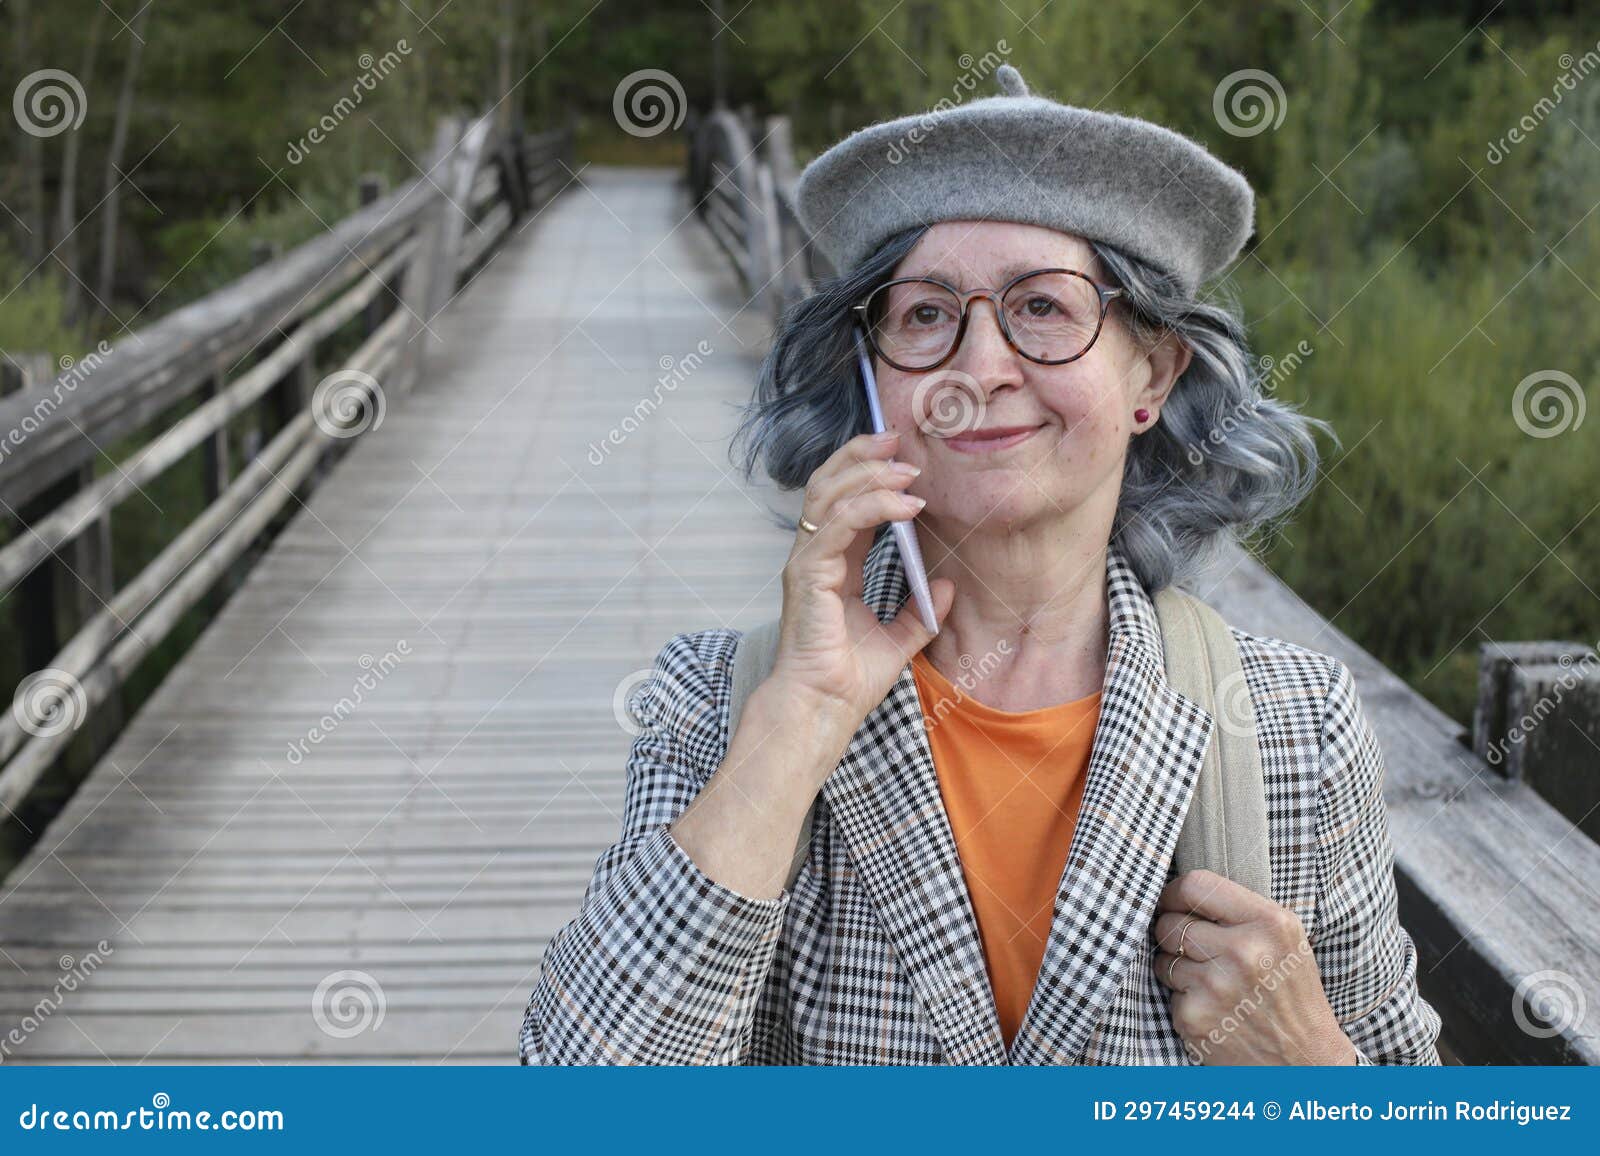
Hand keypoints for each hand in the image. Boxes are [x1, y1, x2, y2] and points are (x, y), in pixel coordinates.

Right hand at [767, 429, 954, 732]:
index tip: (905, 454)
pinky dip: (872, 507)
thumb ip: (920, 611)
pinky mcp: (808, 574)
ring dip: (871, 474)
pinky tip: (905, 506)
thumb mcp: (899, 639)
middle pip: (828, 483)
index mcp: (833, 564)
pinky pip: (838, 525)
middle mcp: (815, 555)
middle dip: (862, 454)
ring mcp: (807, 562)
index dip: (870, 470)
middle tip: (898, 438)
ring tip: (908, 469)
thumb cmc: (848, 680)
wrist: (824, 708)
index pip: (844, 499)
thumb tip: (948, 586)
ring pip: (829, 494)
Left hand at [1153, 869, 1358, 1064]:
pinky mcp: (1196, 1017)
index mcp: (1270, 923)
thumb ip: (1241, 911)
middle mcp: (1245, 951)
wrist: (1306, 1062)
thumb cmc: (1291, 994)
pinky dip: (1184, 1001)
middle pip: (1172, 923)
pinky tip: (1214, 1011)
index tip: (1173, 904)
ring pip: (1164, 958)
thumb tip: (1182, 890)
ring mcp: (1217, 986)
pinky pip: (1168, 993)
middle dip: (1175, 936)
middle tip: (1199, 953)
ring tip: (1214, 985)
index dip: (1175, 894)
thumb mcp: (1286, 940)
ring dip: (1178, 969)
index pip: (1197, 885)